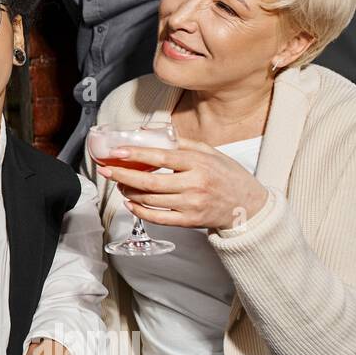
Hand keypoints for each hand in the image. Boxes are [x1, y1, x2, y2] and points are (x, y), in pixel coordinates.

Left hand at [96, 136, 269, 231]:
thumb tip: (147, 132)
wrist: (249, 206)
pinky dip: (140, 211)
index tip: (118, 152)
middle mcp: (195, 184)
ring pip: (151, 200)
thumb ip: (180, 142)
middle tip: (106, 171)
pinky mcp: (189, 221)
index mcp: (199, 163)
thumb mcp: (210, 152)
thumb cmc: (227, 175)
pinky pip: (158, 218)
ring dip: (129, 192)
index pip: (162, 157)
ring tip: (119, 184)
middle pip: (150, 182)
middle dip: (123, 176)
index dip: (137, 155)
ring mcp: (191, 205)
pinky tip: (130, 204)